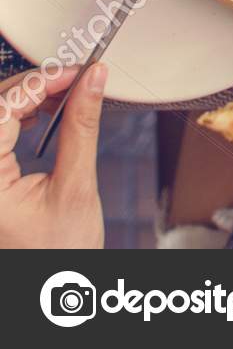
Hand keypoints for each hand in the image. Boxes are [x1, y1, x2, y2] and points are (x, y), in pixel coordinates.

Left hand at [0, 65, 106, 249]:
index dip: (42, 82)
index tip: (78, 71)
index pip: (4, 110)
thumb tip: (93, 80)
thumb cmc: (58, 253)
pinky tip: (41, 115)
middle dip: (33, 86)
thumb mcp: (76, 187)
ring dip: (25, 98)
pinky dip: (17, 117)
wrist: (50, 291)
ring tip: (65, 95)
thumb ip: (81, 127)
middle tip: (76, 78)